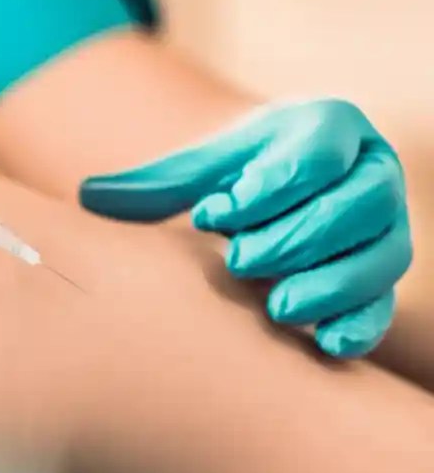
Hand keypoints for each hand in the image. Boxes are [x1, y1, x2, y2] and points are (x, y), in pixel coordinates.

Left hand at [79, 99, 411, 356]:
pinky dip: (360, 324)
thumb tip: (85, 197)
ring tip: (276, 308)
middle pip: (357, 204)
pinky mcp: (383, 274)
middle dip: (296, 236)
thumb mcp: (196, 169)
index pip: (318, 153)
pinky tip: (322, 345)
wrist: (269, 195)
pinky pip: (387, 301)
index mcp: (330, 127)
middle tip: (236, 263)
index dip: (267, 188)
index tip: (208, 215)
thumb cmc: (231, 174)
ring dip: (331, 283)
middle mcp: (373, 171)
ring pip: (382, 254)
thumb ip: (151, 184)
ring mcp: (386, 225)